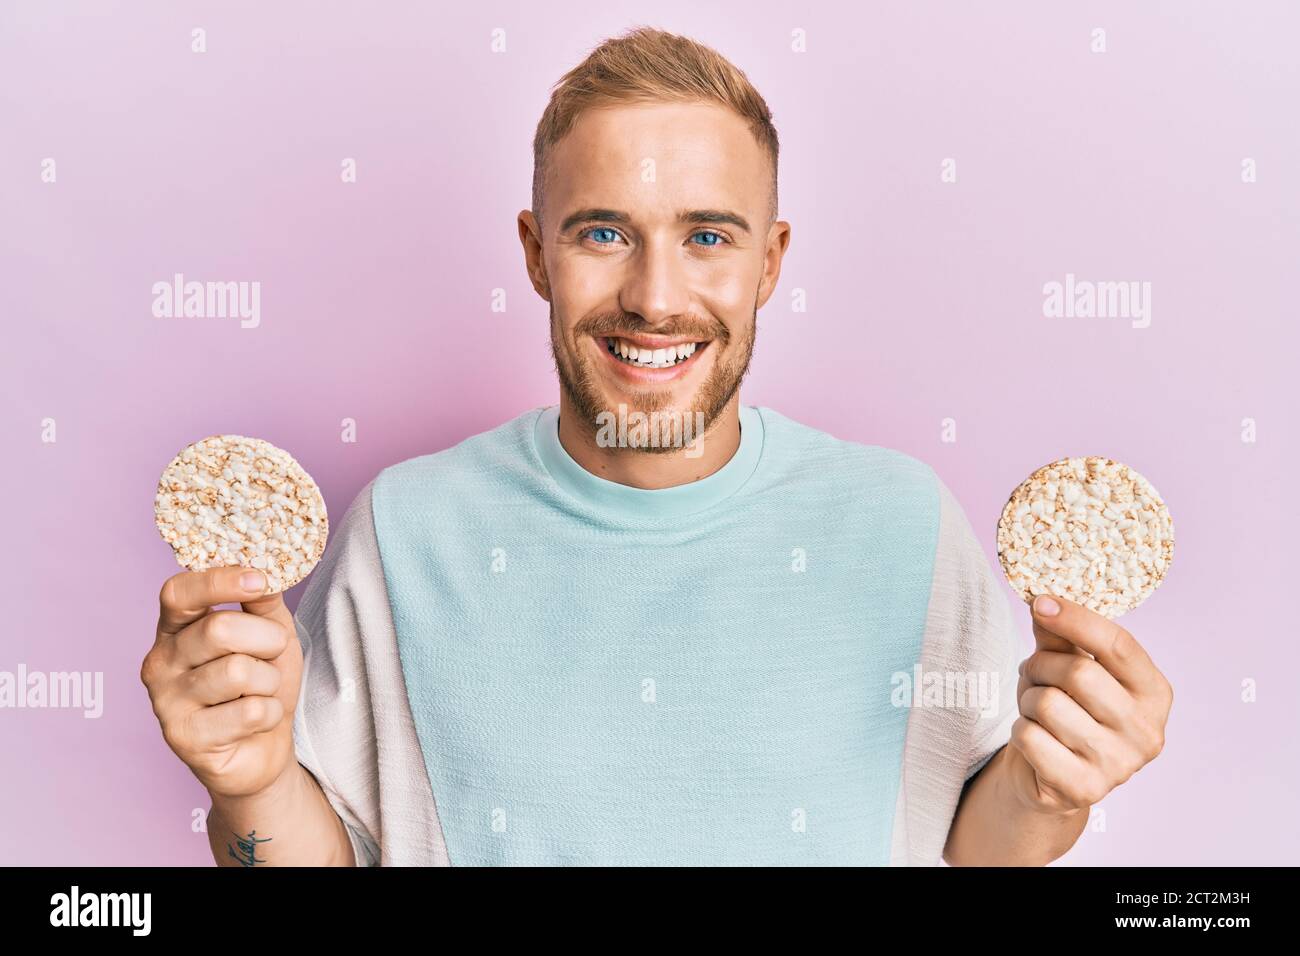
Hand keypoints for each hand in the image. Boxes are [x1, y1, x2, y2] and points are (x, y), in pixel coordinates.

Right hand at [141, 567, 302, 797]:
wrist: (262, 750)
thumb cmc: (261, 684)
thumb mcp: (269, 635)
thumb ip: (263, 602)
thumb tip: (265, 571)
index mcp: (175, 629)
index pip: (178, 592)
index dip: (218, 582)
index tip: (258, 580)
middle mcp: (160, 661)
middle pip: (219, 630)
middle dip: (266, 640)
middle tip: (271, 655)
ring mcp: (165, 702)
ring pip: (238, 671)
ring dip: (269, 681)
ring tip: (260, 692)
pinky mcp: (183, 738)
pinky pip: (248, 712)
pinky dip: (269, 714)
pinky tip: (254, 722)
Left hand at [1006, 593, 1172, 814]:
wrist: (1051, 777)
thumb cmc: (1066, 711)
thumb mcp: (1068, 668)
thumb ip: (1060, 638)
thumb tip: (1042, 603)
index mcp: (1154, 693)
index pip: (1119, 645)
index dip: (1076, 619)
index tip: (1040, 602)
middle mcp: (1147, 731)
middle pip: (1078, 673)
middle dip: (1040, 665)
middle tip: (1032, 672)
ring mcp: (1119, 765)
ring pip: (1047, 704)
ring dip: (1026, 699)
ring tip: (1035, 710)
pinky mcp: (1085, 789)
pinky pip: (1029, 737)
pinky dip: (1019, 731)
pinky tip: (1034, 739)